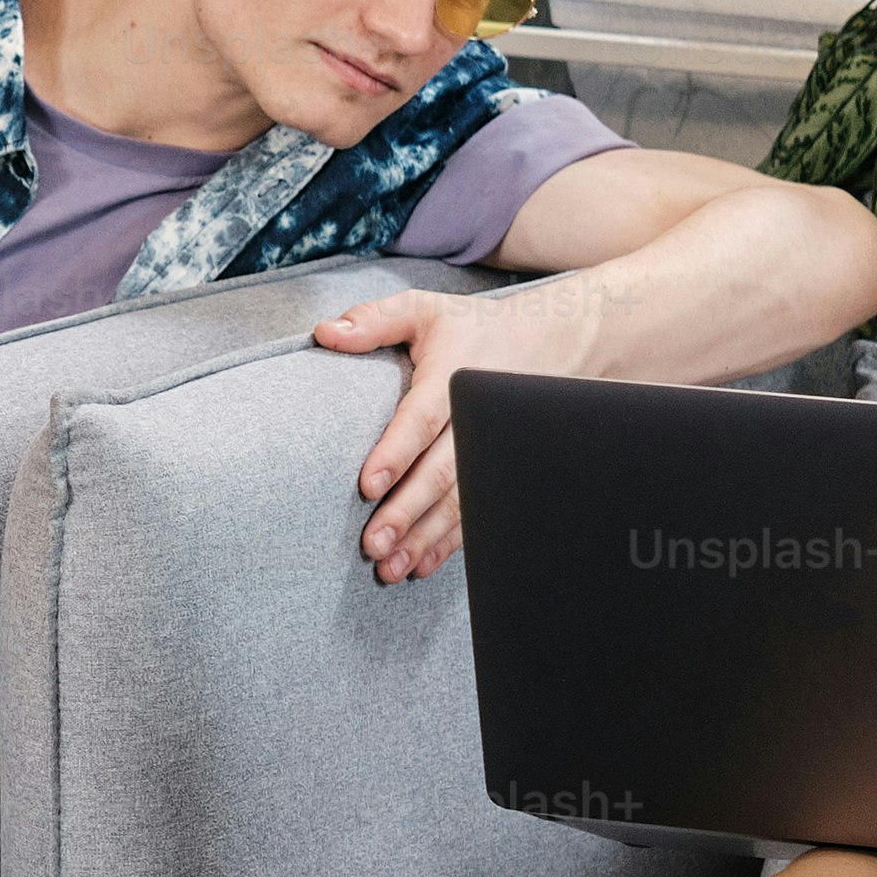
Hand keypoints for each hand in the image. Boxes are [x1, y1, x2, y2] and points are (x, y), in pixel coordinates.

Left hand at [305, 285, 559, 583]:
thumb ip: (374, 320)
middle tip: (372, 543)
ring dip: (425, 537)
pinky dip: (450, 542)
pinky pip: (477, 511)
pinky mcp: (499, 470)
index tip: (367, 485)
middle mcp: (476, 419)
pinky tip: (422, 563)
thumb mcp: (423, 309)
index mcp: (452, 378)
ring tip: (391, 567)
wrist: (550, 342)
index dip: (396, 453)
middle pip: (442, 472)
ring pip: (460, 502)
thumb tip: (325, 333)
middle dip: (407, 512)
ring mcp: (493, 450)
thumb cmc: (472, 329)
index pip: (422, 420)